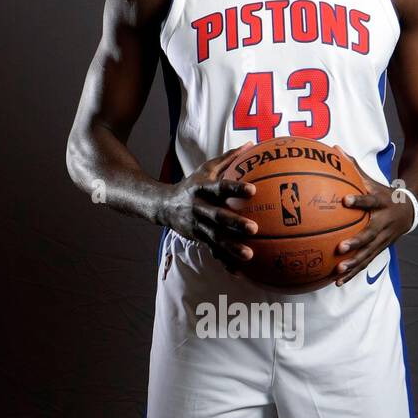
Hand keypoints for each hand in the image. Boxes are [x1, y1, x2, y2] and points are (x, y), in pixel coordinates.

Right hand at [160, 141, 257, 274]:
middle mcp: (199, 208)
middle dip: (235, 223)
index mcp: (202, 189)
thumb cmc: (192, 184)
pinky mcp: (198, 239)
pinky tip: (239, 272)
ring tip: (250, 255)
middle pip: (218, 216)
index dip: (235, 188)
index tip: (253, 190)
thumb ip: (228, 158)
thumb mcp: (205, 169)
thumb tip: (251, 145)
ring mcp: (198, 225)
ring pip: (215, 238)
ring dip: (232, 248)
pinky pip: (213, 251)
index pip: (221, 187)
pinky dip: (225, 262)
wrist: (163, 205)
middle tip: (254, 228)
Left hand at [333, 173, 415, 284]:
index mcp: (382, 204)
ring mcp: (384, 238)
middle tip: (340, 247)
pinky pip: (366, 262)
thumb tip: (334, 148)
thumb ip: (354, 167)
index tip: (345, 201)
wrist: (410, 210)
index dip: (359, 201)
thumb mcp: (373, 181)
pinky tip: (338, 281)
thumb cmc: (385, 194)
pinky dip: (353, 272)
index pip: (370, 201)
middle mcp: (384, 223)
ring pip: (369, 253)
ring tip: (339, 270)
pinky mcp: (380, 249)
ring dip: (354, 263)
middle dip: (356, 241)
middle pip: (370, 234)